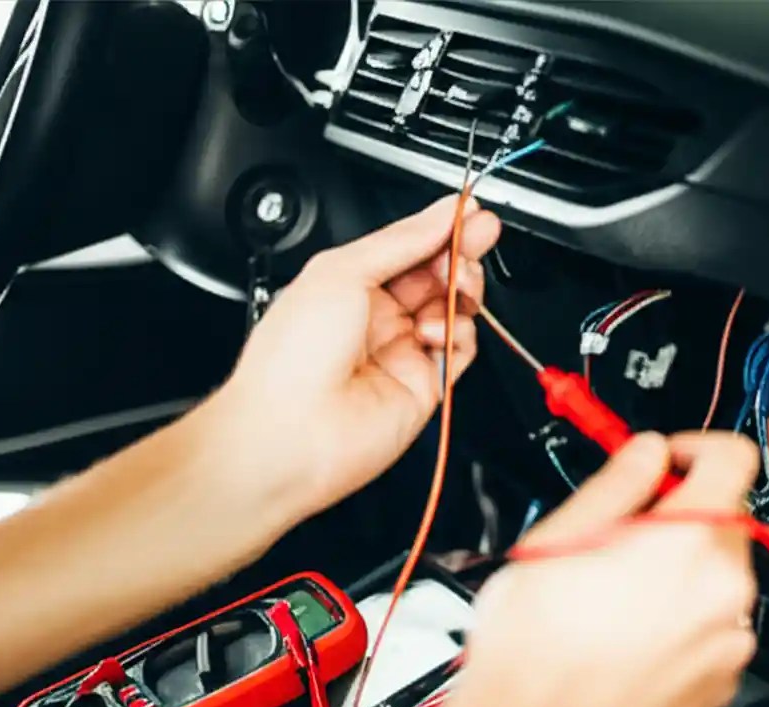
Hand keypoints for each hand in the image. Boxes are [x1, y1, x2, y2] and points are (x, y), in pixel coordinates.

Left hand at [203, 195, 500, 517]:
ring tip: (454, 283)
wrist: (291, 433)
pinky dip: (461, 333)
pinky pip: (461, 350)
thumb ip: (401, 241)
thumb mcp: (341, 270)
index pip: (408, 248)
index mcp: (348, 285)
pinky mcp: (425, 387)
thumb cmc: (291, 359)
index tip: (467, 211)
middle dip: (459, 251)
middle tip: (477, 234)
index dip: (440, 229)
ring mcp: (401, 353)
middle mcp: (376, 319)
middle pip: (436, 275)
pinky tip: (439, 330)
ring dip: (461, 289)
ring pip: (455, 309)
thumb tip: (440, 214)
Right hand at [446, 432, 760, 706]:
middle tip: (621, 526)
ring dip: (680, 565)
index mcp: (689, 543)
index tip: (664, 457)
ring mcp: (728, 642)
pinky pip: (713, 623)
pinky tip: (627, 626)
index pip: (732, 457)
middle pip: (726, 517)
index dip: (694, 445)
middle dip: (679, 511)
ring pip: (718, 573)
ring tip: (614, 585)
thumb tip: (643, 453)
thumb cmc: (534, 649)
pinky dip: (681, 613)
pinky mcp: (720, 679)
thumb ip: (617, 484)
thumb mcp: (559, 538)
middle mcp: (724, 592)